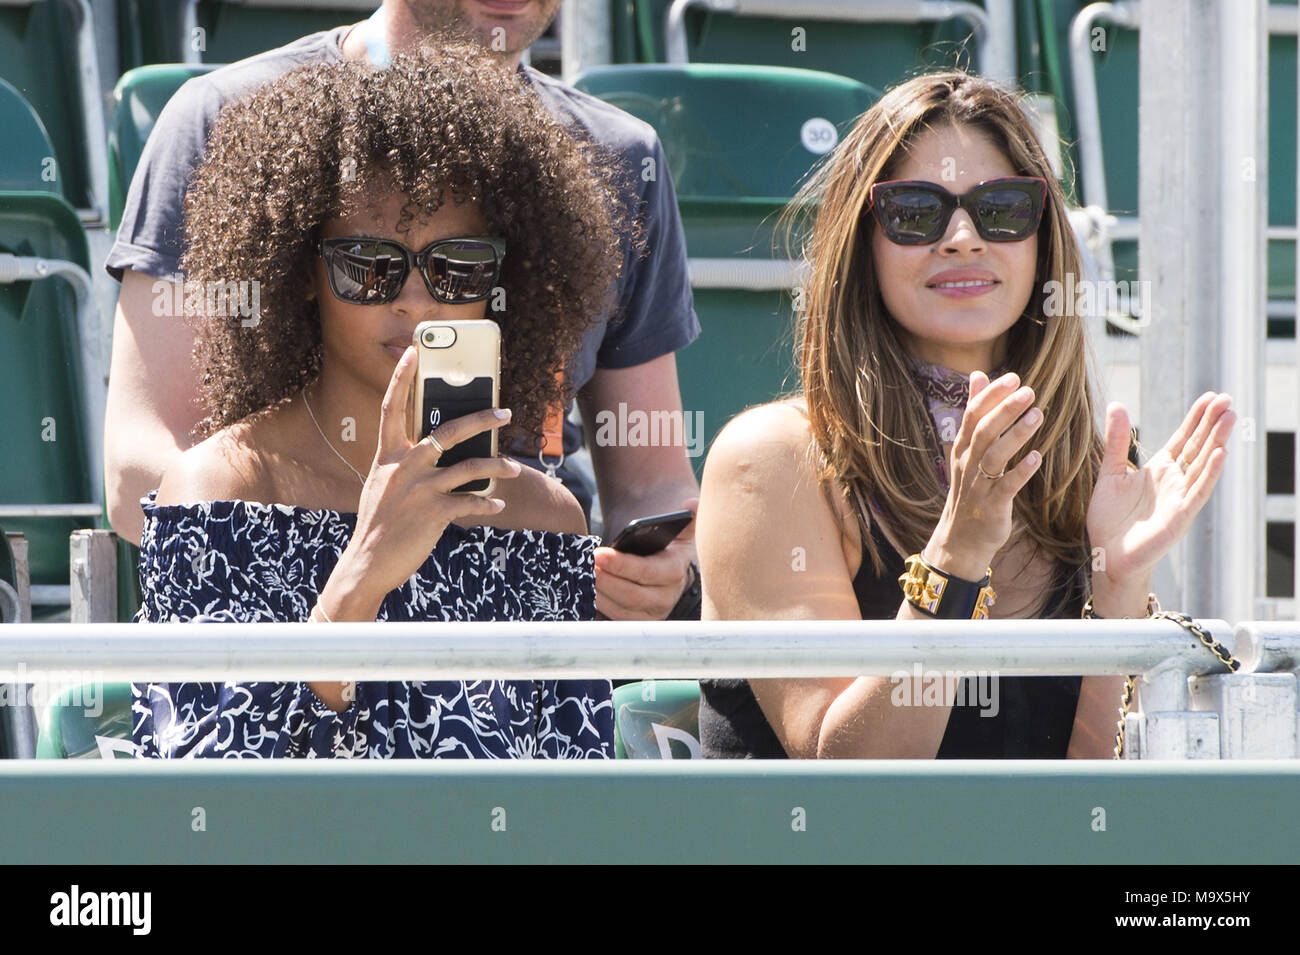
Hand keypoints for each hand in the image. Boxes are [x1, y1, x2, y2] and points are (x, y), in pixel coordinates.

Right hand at [335, 346, 522, 601]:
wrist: (368, 563)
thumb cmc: (379, 522)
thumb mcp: (383, 485)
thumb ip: (404, 464)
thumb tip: (437, 447)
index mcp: (388, 455)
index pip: (392, 407)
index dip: (402, 377)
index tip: (414, 350)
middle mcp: (403, 467)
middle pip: (448, 431)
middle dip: (481, 419)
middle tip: (505, 412)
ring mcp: (419, 489)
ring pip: (469, 468)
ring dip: (496, 466)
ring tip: (512, 467)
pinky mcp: (434, 513)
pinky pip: (471, 502)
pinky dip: (487, 503)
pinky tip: (498, 504)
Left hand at [593, 499, 697, 619]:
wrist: (667, 574)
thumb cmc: (667, 550)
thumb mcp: (679, 534)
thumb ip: (687, 519)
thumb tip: (692, 504)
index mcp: (674, 573)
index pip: (646, 572)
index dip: (621, 564)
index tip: (599, 553)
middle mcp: (665, 598)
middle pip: (630, 595)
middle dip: (605, 580)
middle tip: (585, 564)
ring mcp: (650, 614)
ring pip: (619, 610)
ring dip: (598, 593)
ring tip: (582, 575)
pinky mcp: (636, 623)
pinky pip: (613, 620)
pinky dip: (598, 607)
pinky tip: (585, 592)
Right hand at [925, 370, 1043, 578]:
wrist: (960, 538)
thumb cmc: (971, 487)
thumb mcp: (968, 448)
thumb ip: (975, 412)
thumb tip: (978, 374)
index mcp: (963, 448)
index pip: (973, 414)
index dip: (992, 395)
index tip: (1013, 377)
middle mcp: (968, 463)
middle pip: (984, 431)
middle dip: (1005, 409)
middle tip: (1028, 391)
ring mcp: (978, 485)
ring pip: (994, 456)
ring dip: (1015, 435)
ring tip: (1037, 415)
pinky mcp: (991, 506)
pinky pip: (1006, 487)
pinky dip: (1020, 472)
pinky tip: (1036, 457)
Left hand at [1087, 393, 1234, 585]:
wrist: (1106, 554)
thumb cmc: (1109, 518)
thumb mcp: (1110, 473)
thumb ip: (1116, 441)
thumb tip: (1116, 404)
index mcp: (1159, 470)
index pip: (1183, 438)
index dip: (1196, 418)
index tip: (1210, 396)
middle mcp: (1174, 481)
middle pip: (1197, 446)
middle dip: (1212, 423)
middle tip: (1227, 399)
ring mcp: (1180, 498)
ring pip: (1202, 464)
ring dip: (1216, 441)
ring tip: (1229, 417)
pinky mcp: (1180, 516)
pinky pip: (1198, 491)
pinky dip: (1209, 473)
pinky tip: (1219, 453)